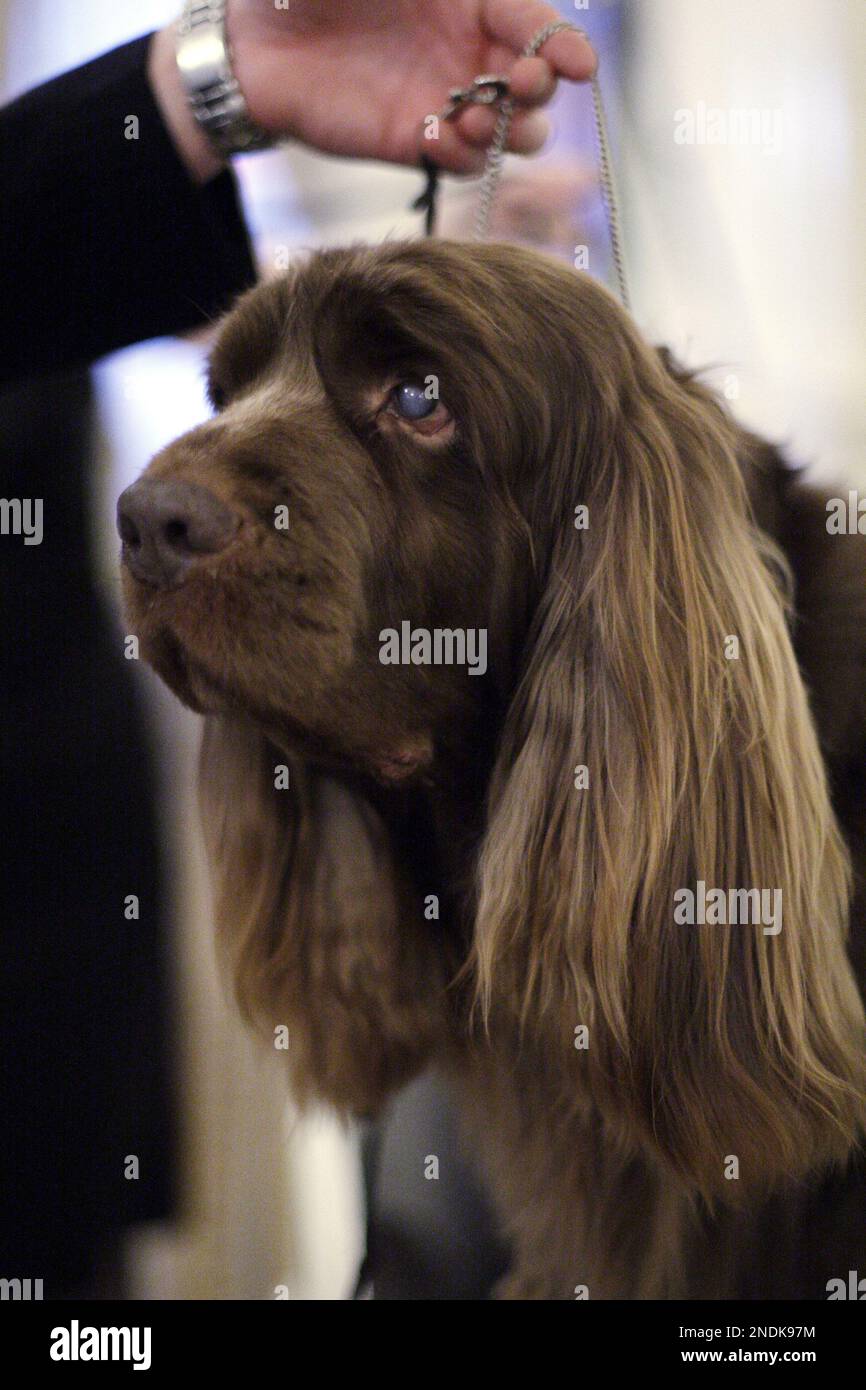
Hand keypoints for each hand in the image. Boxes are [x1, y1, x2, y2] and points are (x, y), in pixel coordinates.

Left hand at [227, 0, 596, 172]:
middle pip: (535, 84)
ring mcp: (445, 99)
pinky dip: (465, 156)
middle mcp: (468, 51)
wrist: (256, 34)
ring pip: (510, 130)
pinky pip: (462, 161)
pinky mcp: (414, 141)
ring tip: (481, 119)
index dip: (561, 43)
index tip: (577, 63)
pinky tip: (442, 137)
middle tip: (522, 86)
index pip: (533, 23)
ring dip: (511, 131)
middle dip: (541, 88)